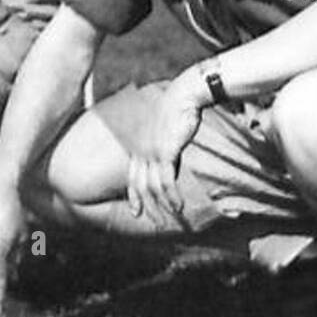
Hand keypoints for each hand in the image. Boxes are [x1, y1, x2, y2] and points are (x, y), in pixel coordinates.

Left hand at [125, 68, 206, 225]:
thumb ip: (162, 143)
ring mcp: (150, 151)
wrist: (184, 94)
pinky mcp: (164, 151)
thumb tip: (168, 155)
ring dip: (162, 206)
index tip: (135, 211)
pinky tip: (179, 207)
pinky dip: (172, 196)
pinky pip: (166, 181)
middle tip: (154, 222)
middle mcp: (140, 150)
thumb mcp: (163, 128)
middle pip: (139, 185)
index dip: (133, 195)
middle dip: (146, 207)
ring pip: (152, 187)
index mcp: (138, 145)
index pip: (132, 176)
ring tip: (171, 219)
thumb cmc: (177, 108)